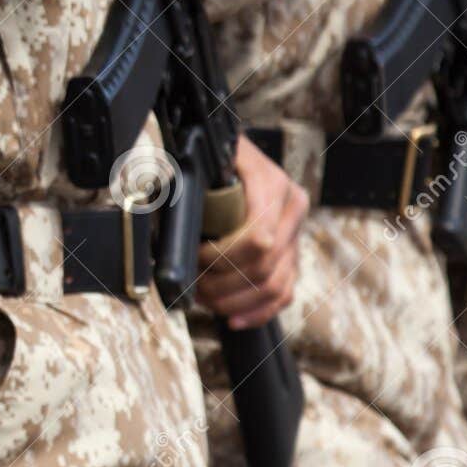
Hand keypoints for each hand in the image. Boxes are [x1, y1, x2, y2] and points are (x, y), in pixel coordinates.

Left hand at [195, 136, 306, 328]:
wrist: (228, 146)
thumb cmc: (209, 154)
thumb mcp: (201, 159)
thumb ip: (191, 185)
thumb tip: (171, 220)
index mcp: (272, 184)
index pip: (258, 239)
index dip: (222, 257)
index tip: (195, 257)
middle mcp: (291, 208)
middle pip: (264, 266)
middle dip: (223, 283)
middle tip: (193, 285)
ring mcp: (295, 232)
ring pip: (275, 285)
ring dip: (236, 301)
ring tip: (205, 301)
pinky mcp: (292, 252)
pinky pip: (284, 292)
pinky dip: (259, 311)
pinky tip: (233, 320)